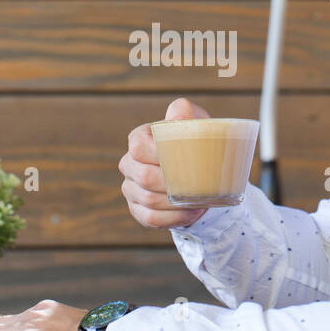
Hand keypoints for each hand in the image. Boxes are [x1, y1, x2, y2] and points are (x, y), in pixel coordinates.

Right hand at [120, 96, 210, 229]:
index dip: (160, 155)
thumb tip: (178, 116)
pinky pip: (151, 218)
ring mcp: (130, 189)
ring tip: (199, 200)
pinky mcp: (137, 210)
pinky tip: (190, 213)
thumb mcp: (195, 123)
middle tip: (198, 185)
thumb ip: (186, 112)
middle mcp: (129, 164)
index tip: (186, 159)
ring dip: (176, 203)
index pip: (139, 147)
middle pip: (145, 177)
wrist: (201, 172)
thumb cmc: (195, 143)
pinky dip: (173, 218)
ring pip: (148, 200)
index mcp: (138, 140)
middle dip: (173, 184)